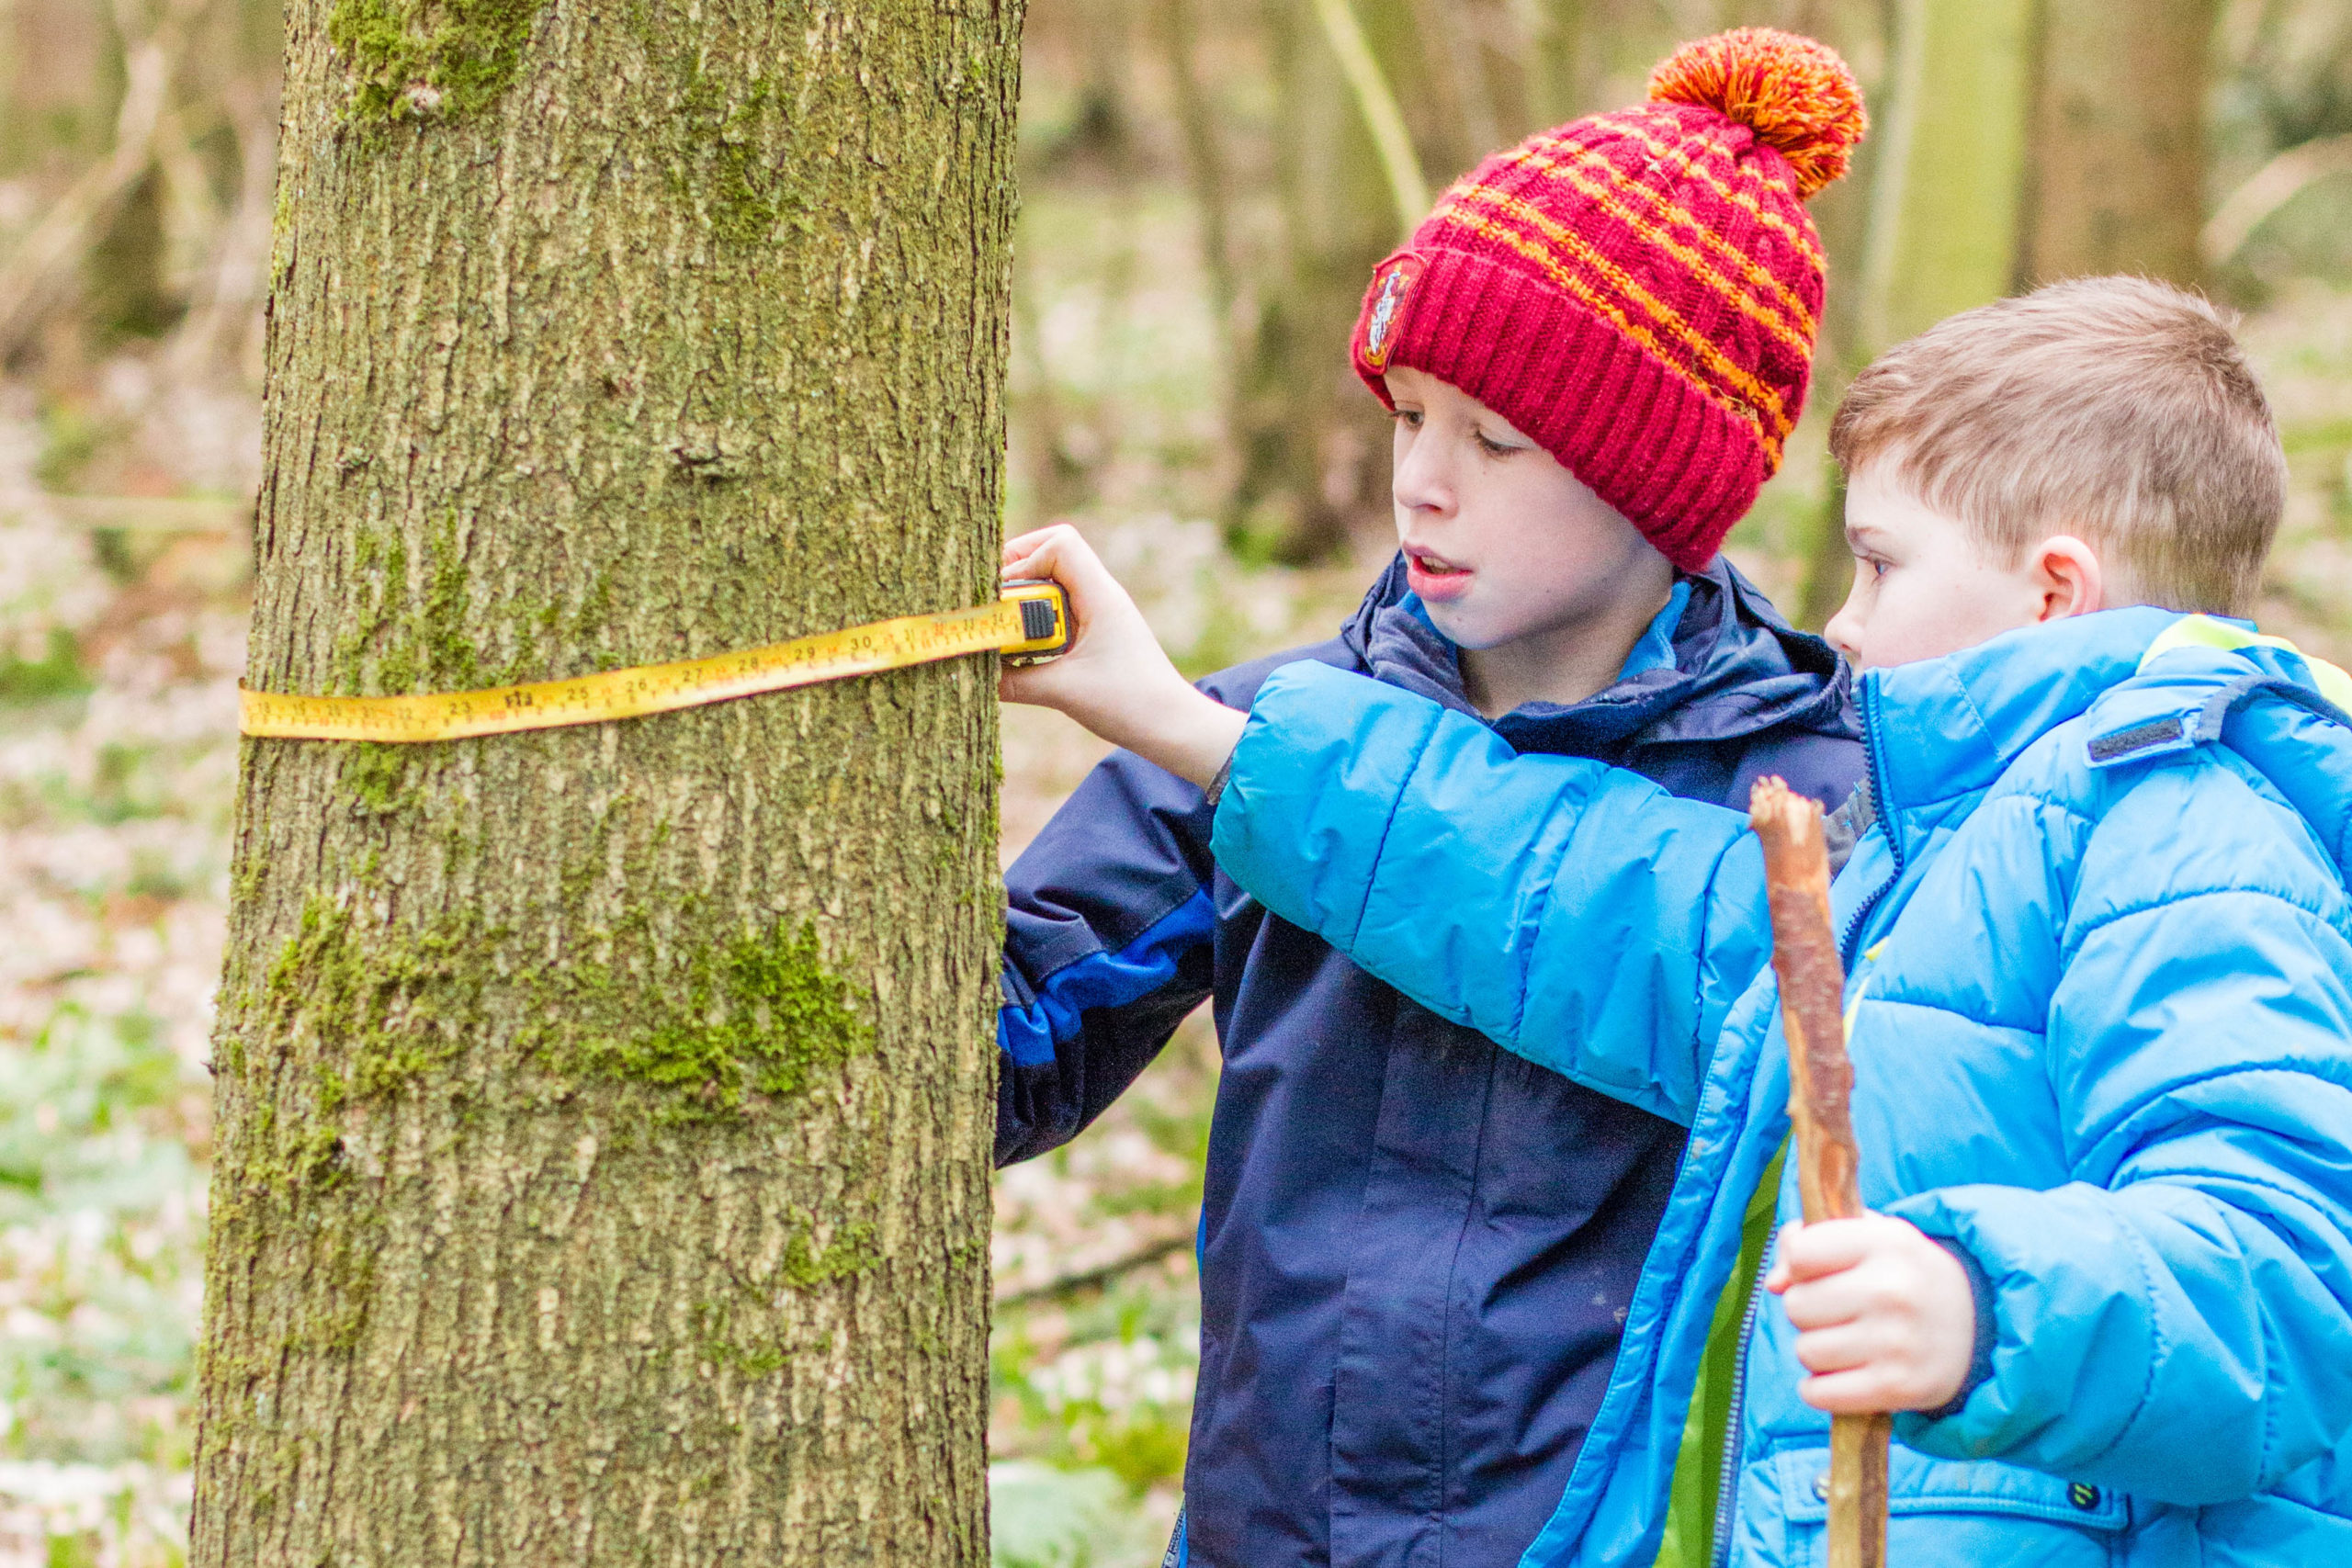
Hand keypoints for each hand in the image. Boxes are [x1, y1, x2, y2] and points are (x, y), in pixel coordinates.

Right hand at [999, 525, 1245, 787]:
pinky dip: (1037, 623)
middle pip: (1053, 554)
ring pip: (1055, 583)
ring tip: (1002, 629)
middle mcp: (1101, 595)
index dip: (1024, 558)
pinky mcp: (1098, 634)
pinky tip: (1022, 651)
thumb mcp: (1064, 692)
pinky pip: (1061, 611)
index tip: (1002, 596)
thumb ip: (1014, 681)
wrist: (1174, 727)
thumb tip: (971, 675)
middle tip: (989, 605)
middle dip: (1016, 574)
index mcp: (1100, 596)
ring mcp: (1101, 613)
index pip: (1060, 543)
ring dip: (1026, 600)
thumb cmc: (1131, 704)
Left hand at [1766, 1213, 1975, 1415]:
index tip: (1820, 1271)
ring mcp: (1897, 1342)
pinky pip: (1820, 1393)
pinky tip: (1844, 1375)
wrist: (1981, 1326)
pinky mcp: (1899, 1388)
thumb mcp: (1869, 1239)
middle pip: (1796, 1305)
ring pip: (1806, 1350)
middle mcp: (1892, 1290)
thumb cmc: (1904, 1274)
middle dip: (1808, 1310)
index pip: (1800, 1253)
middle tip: (1841, 1311)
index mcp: (1886, 1242)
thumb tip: (1773, 1282)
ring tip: (1849, 1341)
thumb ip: (1810, 1242)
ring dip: (1816, 1350)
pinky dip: (1820, 1389)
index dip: (1799, 1265)